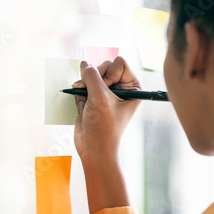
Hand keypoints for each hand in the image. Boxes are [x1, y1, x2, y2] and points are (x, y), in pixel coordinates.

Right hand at [72, 56, 140, 212]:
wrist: (94, 150)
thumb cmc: (104, 128)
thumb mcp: (100, 98)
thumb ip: (92, 77)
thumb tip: (84, 63)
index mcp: (133, 87)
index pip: (119, 63)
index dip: (109, 73)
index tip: (106, 89)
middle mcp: (121, 88)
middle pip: (105, 66)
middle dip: (94, 78)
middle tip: (91, 93)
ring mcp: (107, 92)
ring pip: (92, 74)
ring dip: (85, 84)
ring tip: (84, 97)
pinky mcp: (93, 98)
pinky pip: (84, 84)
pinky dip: (80, 91)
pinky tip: (82, 103)